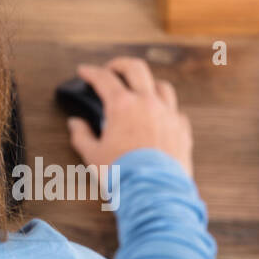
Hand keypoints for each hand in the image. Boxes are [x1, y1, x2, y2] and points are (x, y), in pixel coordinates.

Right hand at [67, 58, 193, 177]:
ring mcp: (168, 115)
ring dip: (147, 84)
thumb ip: (82, 135)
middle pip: (136, 68)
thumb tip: (76, 125)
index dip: (91, 72)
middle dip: (120, 65)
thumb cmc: (123, 175)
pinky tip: (158, 116)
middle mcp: (147, 103)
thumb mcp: (93, 155)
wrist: (155, 193)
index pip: (103, 78)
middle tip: (111, 70)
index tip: (84, 71)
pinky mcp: (182, 130)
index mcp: (122, 106)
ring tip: (138, 90)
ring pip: (161, 86)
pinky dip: (165, 109)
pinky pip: (175, 110)